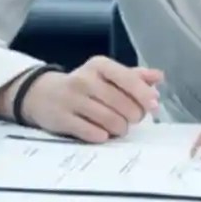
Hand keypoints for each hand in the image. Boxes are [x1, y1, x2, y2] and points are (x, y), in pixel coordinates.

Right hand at [10, 57, 163, 142]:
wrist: (41, 94)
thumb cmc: (82, 85)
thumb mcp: (105, 75)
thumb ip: (133, 76)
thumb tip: (159, 77)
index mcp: (99, 65)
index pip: (128, 79)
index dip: (144, 94)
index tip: (153, 106)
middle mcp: (85, 79)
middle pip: (123, 105)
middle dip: (133, 116)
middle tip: (131, 118)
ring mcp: (72, 100)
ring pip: (111, 121)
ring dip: (120, 128)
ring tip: (117, 127)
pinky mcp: (63, 119)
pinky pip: (94, 133)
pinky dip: (103, 136)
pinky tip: (101, 132)